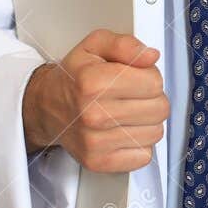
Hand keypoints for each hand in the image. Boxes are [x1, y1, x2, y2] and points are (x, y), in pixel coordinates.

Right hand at [22, 28, 168, 171]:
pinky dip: (139, 143)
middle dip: (153, 98)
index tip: (137, 76)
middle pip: (159, 109)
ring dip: (147, 122)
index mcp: (93, 82)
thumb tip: (151, 56)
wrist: (47, 105)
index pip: (154, 83)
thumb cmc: (75, 76)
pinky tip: (123, 130)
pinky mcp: (98, 162)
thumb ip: (125, 44)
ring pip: (155, 133)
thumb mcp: (95, 45)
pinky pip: (144, 155)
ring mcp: (95, 142)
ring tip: (127, 112)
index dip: (151, 76)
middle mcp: (93, 114)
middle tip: (134, 94)